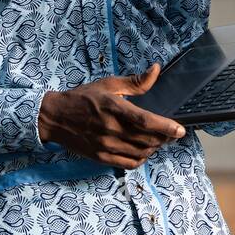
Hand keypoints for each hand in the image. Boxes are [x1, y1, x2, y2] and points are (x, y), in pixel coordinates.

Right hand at [38, 63, 186, 167]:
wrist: (55, 117)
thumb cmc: (83, 98)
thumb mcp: (108, 84)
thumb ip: (135, 82)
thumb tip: (156, 70)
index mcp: (113, 108)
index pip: (145, 121)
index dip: (166, 127)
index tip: (180, 130)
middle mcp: (111, 129)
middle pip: (147, 139)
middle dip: (164, 138)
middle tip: (171, 133)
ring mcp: (106, 146)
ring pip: (141, 152)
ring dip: (154, 148)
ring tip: (158, 140)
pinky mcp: (101, 157)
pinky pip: (129, 163)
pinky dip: (141, 158)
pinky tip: (143, 150)